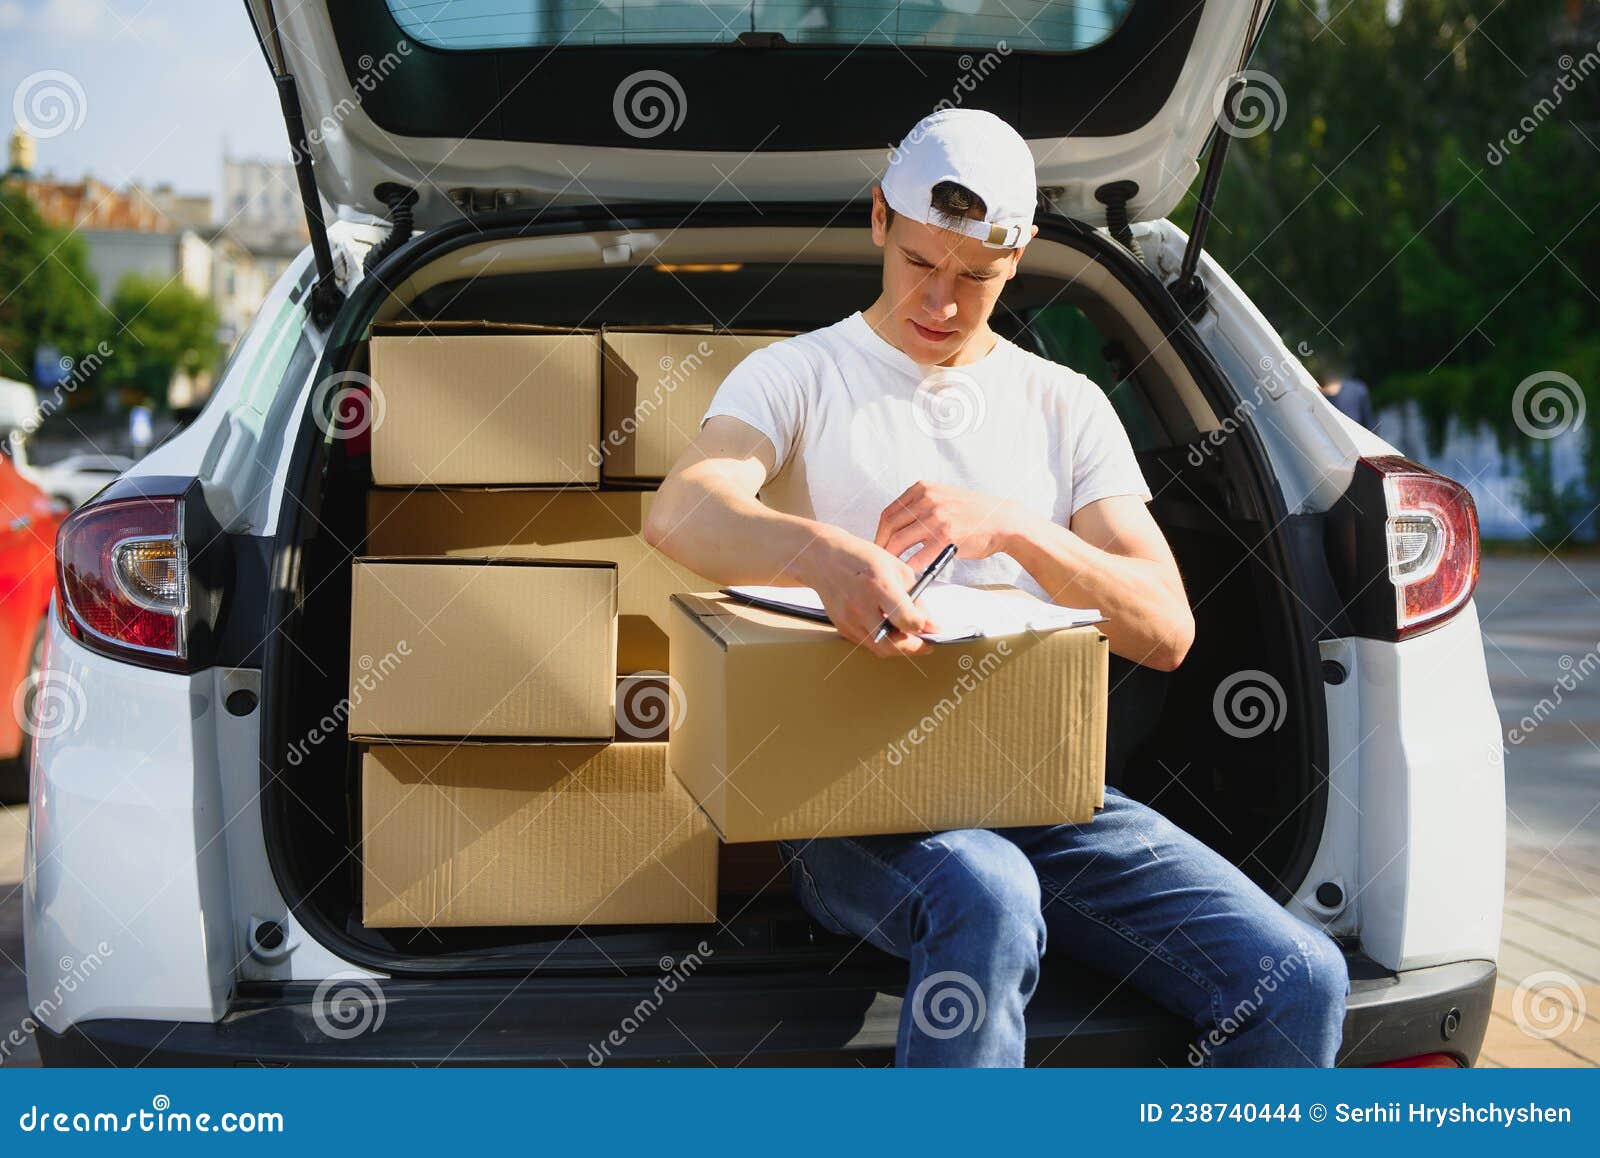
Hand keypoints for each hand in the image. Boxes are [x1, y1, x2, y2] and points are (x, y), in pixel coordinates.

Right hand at [797, 528, 934, 657]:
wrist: (825, 558)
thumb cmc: (863, 559)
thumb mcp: (897, 570)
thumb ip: (917, 599)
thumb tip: (931, 625)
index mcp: (879, 585)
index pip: (906, 620)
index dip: (922, 627)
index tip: (928, 626)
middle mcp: (861, 605)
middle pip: (892, 644)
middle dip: (914, 648)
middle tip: (925, 644)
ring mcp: (849, 619)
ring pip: (880, 649)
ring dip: (898, 648)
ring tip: (908, 637)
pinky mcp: (842, 627)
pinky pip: (867, 643)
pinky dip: (882, 641)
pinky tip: (889, 630)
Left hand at [875, 481, 1022, 568]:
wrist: (1003, 521)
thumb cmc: (974, 512)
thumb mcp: (944, 496)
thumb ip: (921, 504)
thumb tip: (897, 524)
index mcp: (923, 489)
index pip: (889, 512)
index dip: (880, 532)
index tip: (880, 544)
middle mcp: (928, 500)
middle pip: (890, 526)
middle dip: (881, 546)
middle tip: (880, 560)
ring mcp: (936, 518)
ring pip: (899, 542)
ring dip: (891, 558)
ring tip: (890, 568)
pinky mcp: (946, 537)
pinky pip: (918, 556)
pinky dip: (909, 566)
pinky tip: (909, 572)